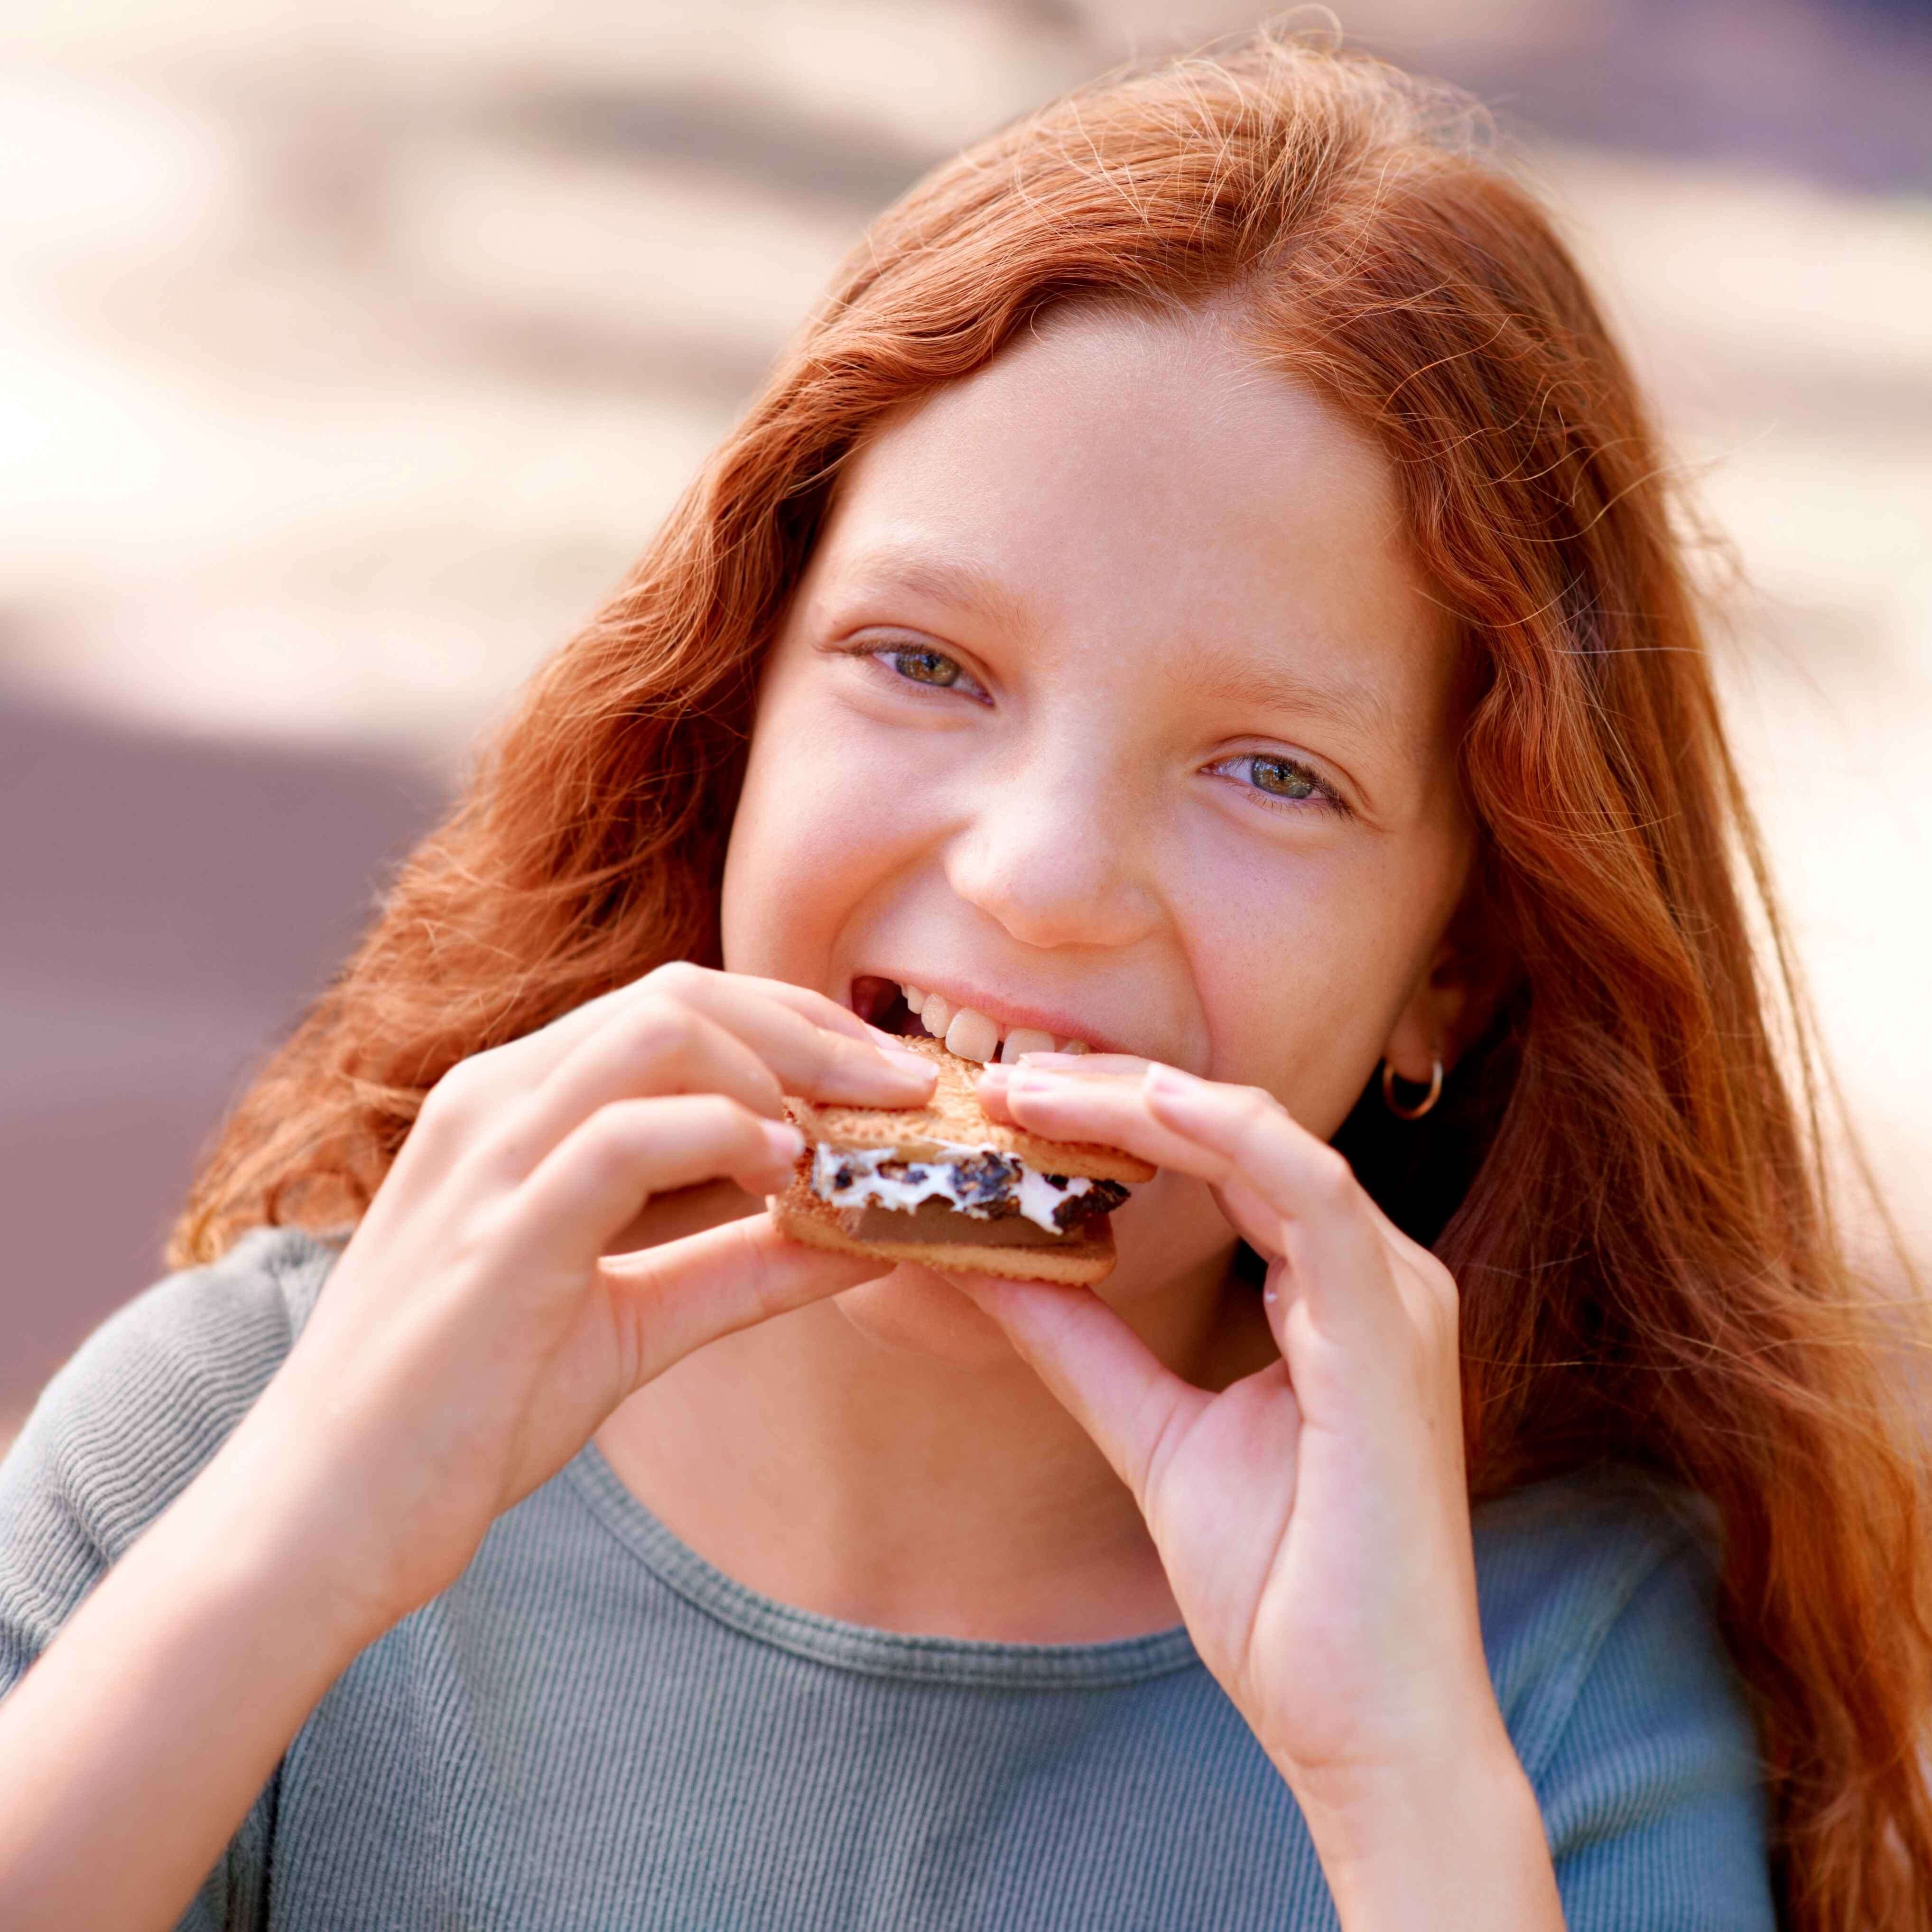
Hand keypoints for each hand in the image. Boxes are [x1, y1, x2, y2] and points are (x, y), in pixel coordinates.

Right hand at [224, 963, 936, 1635]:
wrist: (328, 1514)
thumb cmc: (468, 1408)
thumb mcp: (633, 1314)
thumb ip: (742, 1265)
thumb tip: (866, 1236)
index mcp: (515, 1102)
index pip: (676, 1007)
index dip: (798, 1027)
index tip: (887, 1080)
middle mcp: (495, 1099)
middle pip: (682, 995)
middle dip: (813, 1029)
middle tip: (905, 1088)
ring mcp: (488, 1155)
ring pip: (660, 1033)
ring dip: (781, 1070)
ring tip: (847, 1133)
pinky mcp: (496, 1230)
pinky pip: (625, 1135)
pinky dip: (726, 1137)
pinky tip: (785, 1176)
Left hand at [955, 1056, 1558, 1922]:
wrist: (1367, 1728)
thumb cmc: (1288, 1593)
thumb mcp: (1155, 1437)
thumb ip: (1084, 1349)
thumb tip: (991, 1272)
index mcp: (1336, 1292)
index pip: (1223, 1161)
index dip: (1116, 1119)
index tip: (1006, 1110)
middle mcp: (1377, 1274)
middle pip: (1236, 1134)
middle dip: (1113, 1093)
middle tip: (997, 1081)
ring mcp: (1394, 1297)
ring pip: (1263, 1141)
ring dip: (1141, 1102)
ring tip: (1028, 1092)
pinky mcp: (1387, 1335)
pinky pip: (1308, 1194)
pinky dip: (1221, 1139)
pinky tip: (1138, 1110)